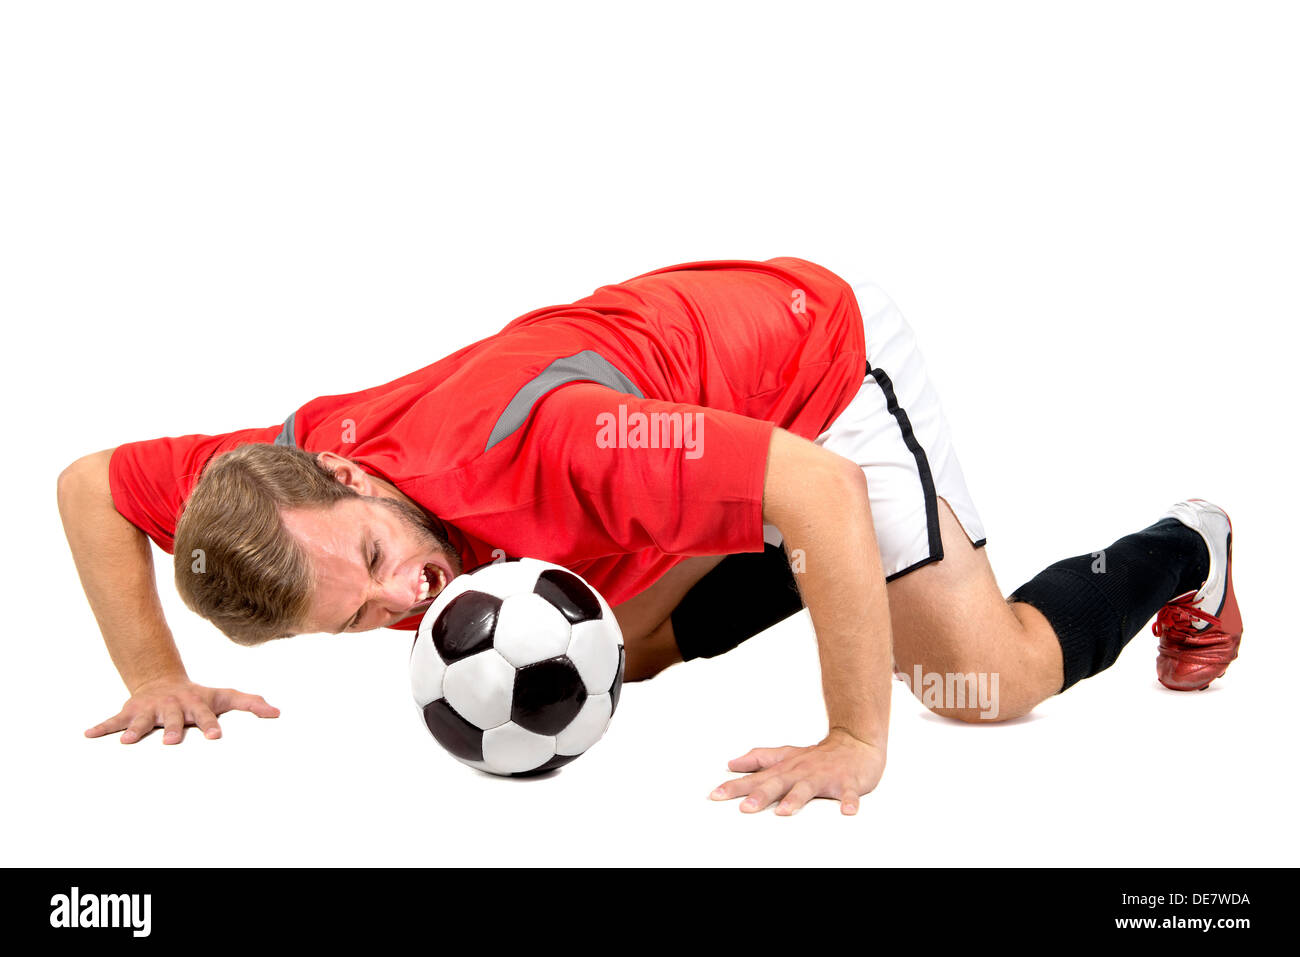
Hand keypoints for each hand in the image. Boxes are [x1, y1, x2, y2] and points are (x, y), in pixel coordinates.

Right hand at [85, 677, 279, 744]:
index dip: (210, 727)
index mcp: (195, 705)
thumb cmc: (199, 697)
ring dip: (135, 730)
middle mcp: (172, 707)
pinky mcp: (130, 712)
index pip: (206, 717)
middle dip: (172, 730)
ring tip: (125, 743)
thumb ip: (252, 703)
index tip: (215, 739)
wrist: (164, 681)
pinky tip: (87, 734)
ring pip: (142, 721)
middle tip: (171, 741)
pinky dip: (101, 727)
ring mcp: (149, 709)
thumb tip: (279, 712)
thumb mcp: (225, 697)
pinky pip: (113, 720)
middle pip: (173, 719)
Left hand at [709, 727, 884, 815]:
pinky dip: (849, 802)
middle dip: (761, 795)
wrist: (855, 743)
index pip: (756, 779)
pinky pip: (848, 794)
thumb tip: (732, 764)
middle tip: (745, 808)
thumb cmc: (818, 756)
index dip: (735, 787)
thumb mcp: (785, 755)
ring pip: (808, 789)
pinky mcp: (847, 783)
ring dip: (796, 800)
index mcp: (786, 769)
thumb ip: (759, 760)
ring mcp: (824, 777)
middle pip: (778, 784)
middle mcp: (801, 772)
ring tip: (784, 811)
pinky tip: (847, 811)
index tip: (715, 795)